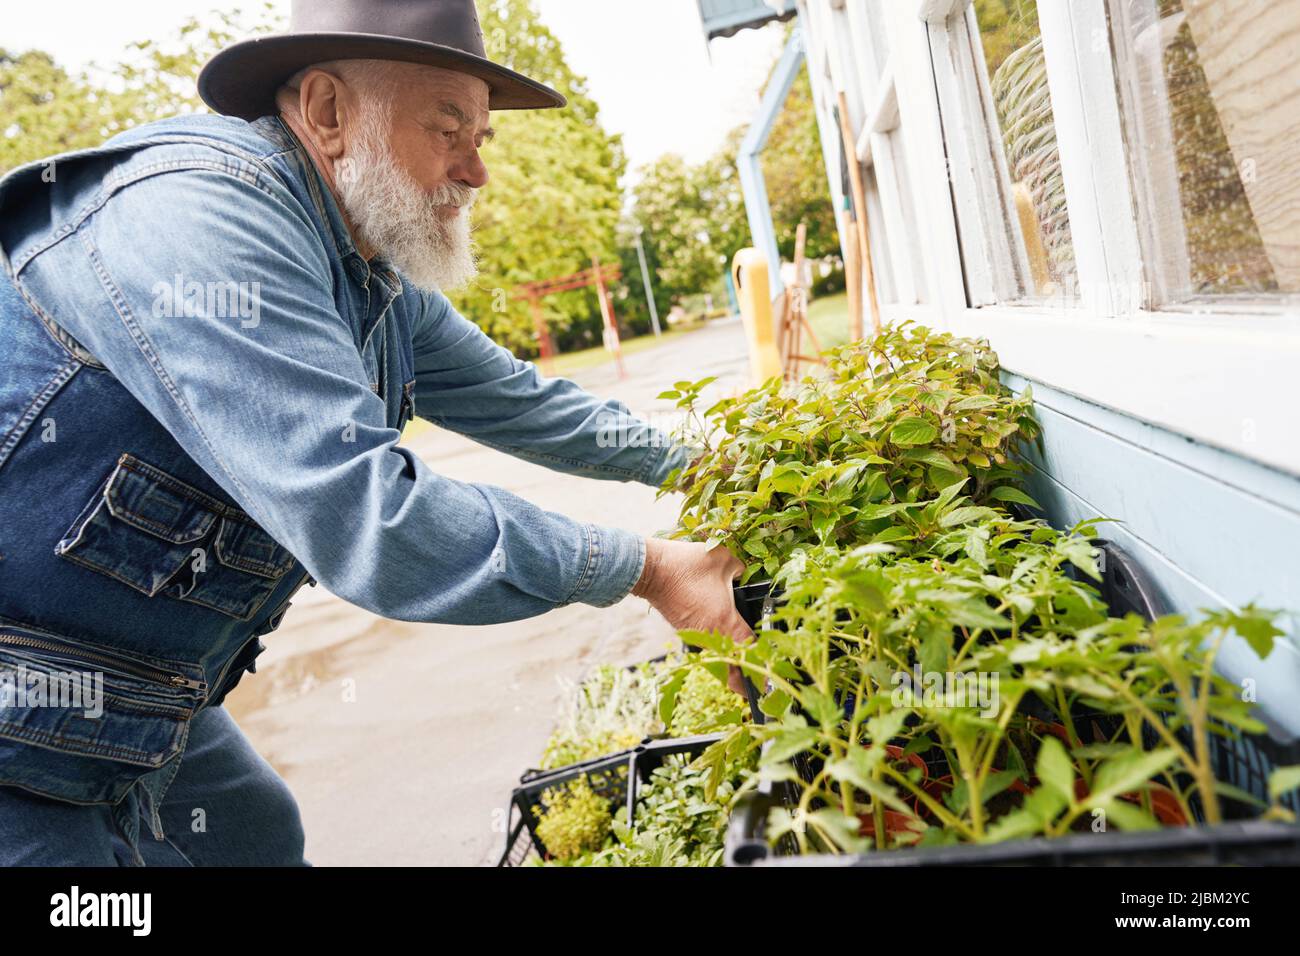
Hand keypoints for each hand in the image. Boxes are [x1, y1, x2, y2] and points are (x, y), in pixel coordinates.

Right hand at [632, 538, 752, 693]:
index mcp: (726, 622)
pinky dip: (715, 646)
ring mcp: (695, 634)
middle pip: (730, 666)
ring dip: (728, 661)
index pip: (749, 654)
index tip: (766, 681)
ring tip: (742, 659)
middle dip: (743, 678)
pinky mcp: (684, 628)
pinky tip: (723, 636)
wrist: (652, 571)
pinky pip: (705, 643)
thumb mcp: (724, 560)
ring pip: (716, 657)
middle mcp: (710, 635)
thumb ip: (741, 571)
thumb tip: (744, 574)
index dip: (761, 666)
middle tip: (755, 683)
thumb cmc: (687, 566)